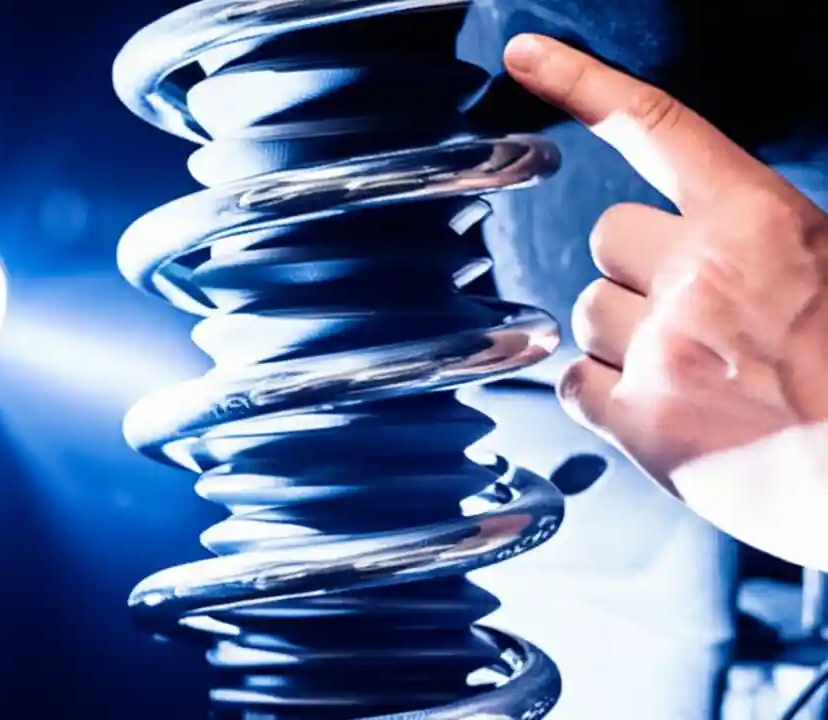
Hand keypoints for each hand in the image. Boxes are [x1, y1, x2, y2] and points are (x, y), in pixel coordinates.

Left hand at [502, 35, 827, 565]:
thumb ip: (760, 242)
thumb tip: (710, 240)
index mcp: (762, 222)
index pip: (657, 128)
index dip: (583, 83)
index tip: (524, 55)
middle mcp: (700, 272)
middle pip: (607, 237)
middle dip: (638, 271)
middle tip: (694, 317)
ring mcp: (661, 344)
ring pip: (589, 313)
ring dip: (624, 339)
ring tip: (694, 376)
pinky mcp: (636, 418)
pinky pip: (574, 385)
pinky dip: (604, 401)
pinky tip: (663, 417)